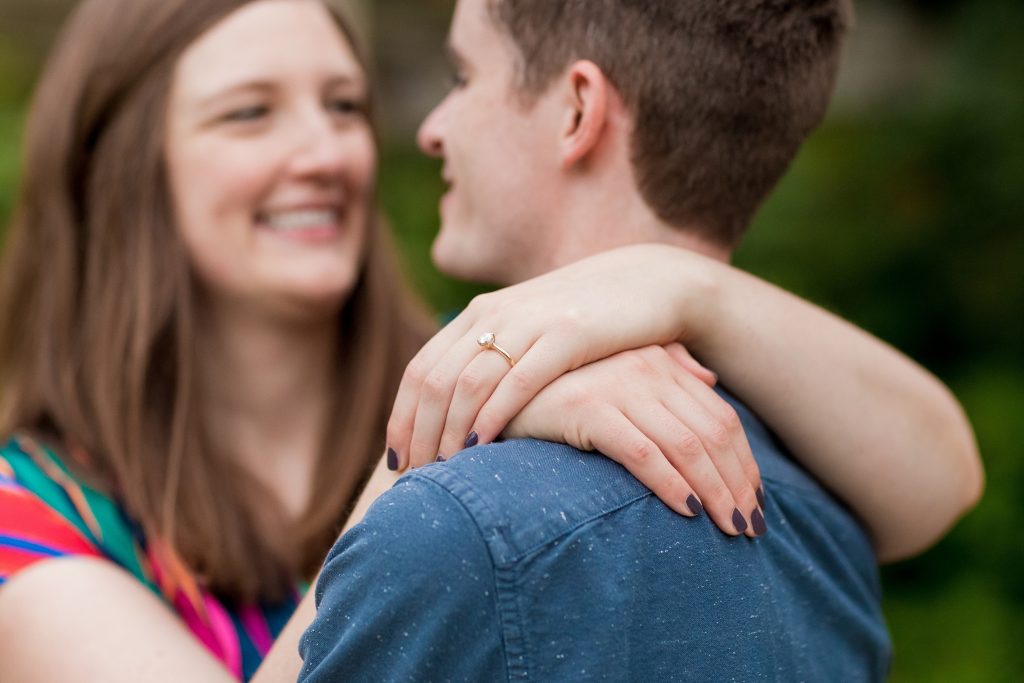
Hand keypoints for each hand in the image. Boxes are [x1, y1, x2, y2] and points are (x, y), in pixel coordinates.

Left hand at [386, 244, 716, 469]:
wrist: (649, 282)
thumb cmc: (588, 319)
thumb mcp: (531, 333)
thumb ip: (496, 360)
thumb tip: (460, 413)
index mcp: (478, 315)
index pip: (420, 371)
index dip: (401, 418)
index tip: (396, 462)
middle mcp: (493, 315)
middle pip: (434, 383)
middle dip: (418, 435)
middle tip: (414, 479)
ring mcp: (527, 323)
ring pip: (465, 385)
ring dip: (447, 434)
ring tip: (442, 472)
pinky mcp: (566, 335)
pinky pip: (516, 381)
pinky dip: (491, 416)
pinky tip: (480, 446)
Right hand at [505, 344, 763, 535]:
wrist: (494, 385)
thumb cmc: (560, 387)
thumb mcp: (617, 374)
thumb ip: (665, 368)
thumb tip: (710, 382)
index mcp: (658, 361)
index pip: (719, 416)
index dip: (744, 461)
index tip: (755, 500)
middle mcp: (645, 368)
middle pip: (712, 432)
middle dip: (738, 482)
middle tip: (751, 527)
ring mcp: (616, 385)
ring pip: (685, 444)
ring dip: (715, 490)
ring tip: (729, 529)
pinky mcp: (586, 408)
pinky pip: (642, 452)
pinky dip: (671, 483)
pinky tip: (687, 510)